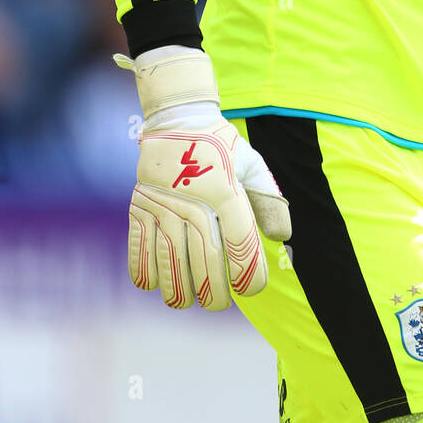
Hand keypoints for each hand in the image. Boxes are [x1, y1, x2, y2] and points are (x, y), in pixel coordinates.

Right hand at [116, 46, 290, 309]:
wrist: (178, 118)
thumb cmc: (221, 146)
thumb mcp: (252, 164)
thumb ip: (268, 200)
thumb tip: (282, 235)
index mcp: (227, 192)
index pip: (241, 244)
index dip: (249, 274)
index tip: (251, 288)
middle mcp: (195, 203)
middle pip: (206, 260)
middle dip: (214, 292)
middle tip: (218, 303)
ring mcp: (164, 206)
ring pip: (171, 260)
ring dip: (178, 289)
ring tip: (186, 302)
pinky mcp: (140, 206)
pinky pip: (139, 246)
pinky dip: (145, 270)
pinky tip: (153, 285)